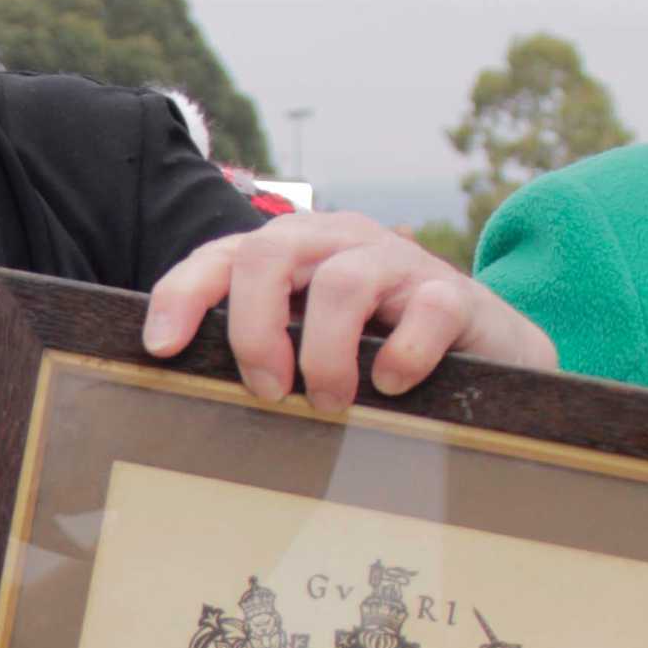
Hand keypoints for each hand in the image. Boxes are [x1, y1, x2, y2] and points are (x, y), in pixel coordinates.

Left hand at [142, 213, 555, 416]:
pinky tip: (391, 387)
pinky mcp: (455, 295)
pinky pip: (425, 311)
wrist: (485, 352)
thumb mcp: (308, 342)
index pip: (225, 254)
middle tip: (269, 390)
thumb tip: (182, 381)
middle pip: (271, 253)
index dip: (183, 293)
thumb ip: (260, 346)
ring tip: (331, 404)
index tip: (162, 348)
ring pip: (341, 284)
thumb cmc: (378, 350)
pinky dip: (401, 357)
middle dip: (254, 330)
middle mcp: (342, 243)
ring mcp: (401, 263)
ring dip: (325, 357)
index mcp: (296, 252)